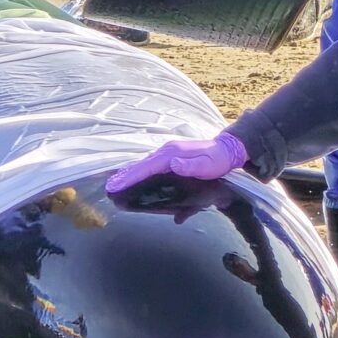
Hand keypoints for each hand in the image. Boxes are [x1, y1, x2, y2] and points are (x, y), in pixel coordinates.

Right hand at [106, 132, 246, 193]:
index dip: (131, 176)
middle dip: (125, 175)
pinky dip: (140, 173)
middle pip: (141, 165)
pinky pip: (151, 167)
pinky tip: (135, 180)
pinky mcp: (171, 159)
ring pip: (145, 166)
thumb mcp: (207, 164)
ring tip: (116, 184)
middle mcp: (166, 152)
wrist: (227, 150)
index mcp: (172, 154)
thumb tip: (174, 165)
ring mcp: (168, 155)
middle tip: (110, 187)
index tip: (117, 184)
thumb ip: (191, 165)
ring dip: (130, 174)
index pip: (147, 166)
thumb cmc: (217, 160)